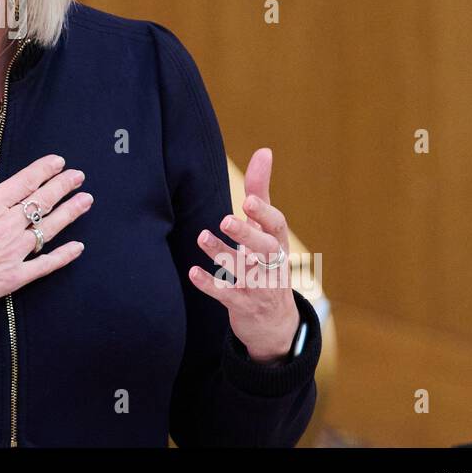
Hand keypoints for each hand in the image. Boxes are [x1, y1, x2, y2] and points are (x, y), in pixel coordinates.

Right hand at [0, 154, 90, 346]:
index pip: (22, 182)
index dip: (43, 170)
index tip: (59, 162)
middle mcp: (5, 224)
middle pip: (42, 201)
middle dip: (63, 186)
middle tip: (80, 176)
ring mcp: (13, 251)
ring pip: (49, 227)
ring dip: (70, 213)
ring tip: (86, 201)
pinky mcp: (15, 277)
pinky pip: (46, 264)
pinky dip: (64, 256)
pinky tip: (78, 248)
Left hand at [187, 147, 299, 363]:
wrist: (274, 321)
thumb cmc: (267, 262)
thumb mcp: (266, 230)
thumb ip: (261, 192)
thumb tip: (264, 151)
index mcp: (278, 243)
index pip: (277, 226)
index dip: (265, 213)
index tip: (249, 200)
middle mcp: (271, 264)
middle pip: (265, 249)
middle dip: (246, 235)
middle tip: (225, 220)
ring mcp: (258, 287)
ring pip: (242, 271)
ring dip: (221, 254)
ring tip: (202, 236)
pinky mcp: (241, 304)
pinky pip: (226, 294)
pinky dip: (210, 284)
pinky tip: (193, 272)